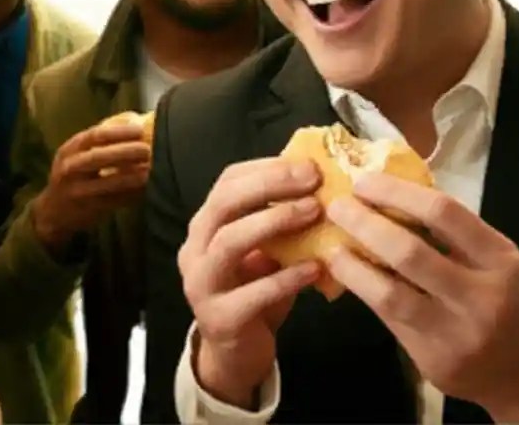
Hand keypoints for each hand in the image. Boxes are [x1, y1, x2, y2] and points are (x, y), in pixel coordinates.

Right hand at [31, 119, 152, 250]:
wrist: (53, 210)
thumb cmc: (73, 174)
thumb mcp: (76, 154)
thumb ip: (99, 140)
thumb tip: (135, 122)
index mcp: (70, 149)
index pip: (94, 136)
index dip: (118, 132)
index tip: (139, 129)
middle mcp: (69, 168)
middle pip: (98, 157)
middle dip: (124, 152)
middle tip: (147, 149)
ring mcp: (77, 190)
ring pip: (106, 183)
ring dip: (130, 177)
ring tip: (149, 172)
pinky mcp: (88, 209)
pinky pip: (112, 202)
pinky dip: (130, 196)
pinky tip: (145, 190)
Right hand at [179, 158, 323, 408]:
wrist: (234, 355)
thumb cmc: (255, 293)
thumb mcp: (265, 252)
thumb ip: (281, 224)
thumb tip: (324, 186)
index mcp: (205, 226)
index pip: (227, 182)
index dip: (265, 168)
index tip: (308, 164)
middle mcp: (195, 249)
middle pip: (224, 205)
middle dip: (268, 186)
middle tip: (312, 180)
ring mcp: (202, 284)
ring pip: (229, 242)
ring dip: (273, 222)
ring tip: (314, 213)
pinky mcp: (220, 318)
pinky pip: (253, 294)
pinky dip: (286, 278)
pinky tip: (316, 268)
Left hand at [326, 173, 518, 421]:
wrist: (516, 367)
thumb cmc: (493, 295)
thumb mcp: (488, 258)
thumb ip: (446, 229)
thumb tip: (382, 188)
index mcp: (499, 258)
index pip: (443, 213)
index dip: (396, 192)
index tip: (364, 182)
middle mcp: (481, 295)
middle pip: (409, 252)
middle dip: (364, 224)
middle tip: (337, 207)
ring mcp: (454, 330)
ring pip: (390, 293)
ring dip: (351, 264)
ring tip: (331, 244)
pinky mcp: (430, 356)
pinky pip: (385, 315)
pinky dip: (360, 289)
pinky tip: (343, 272)